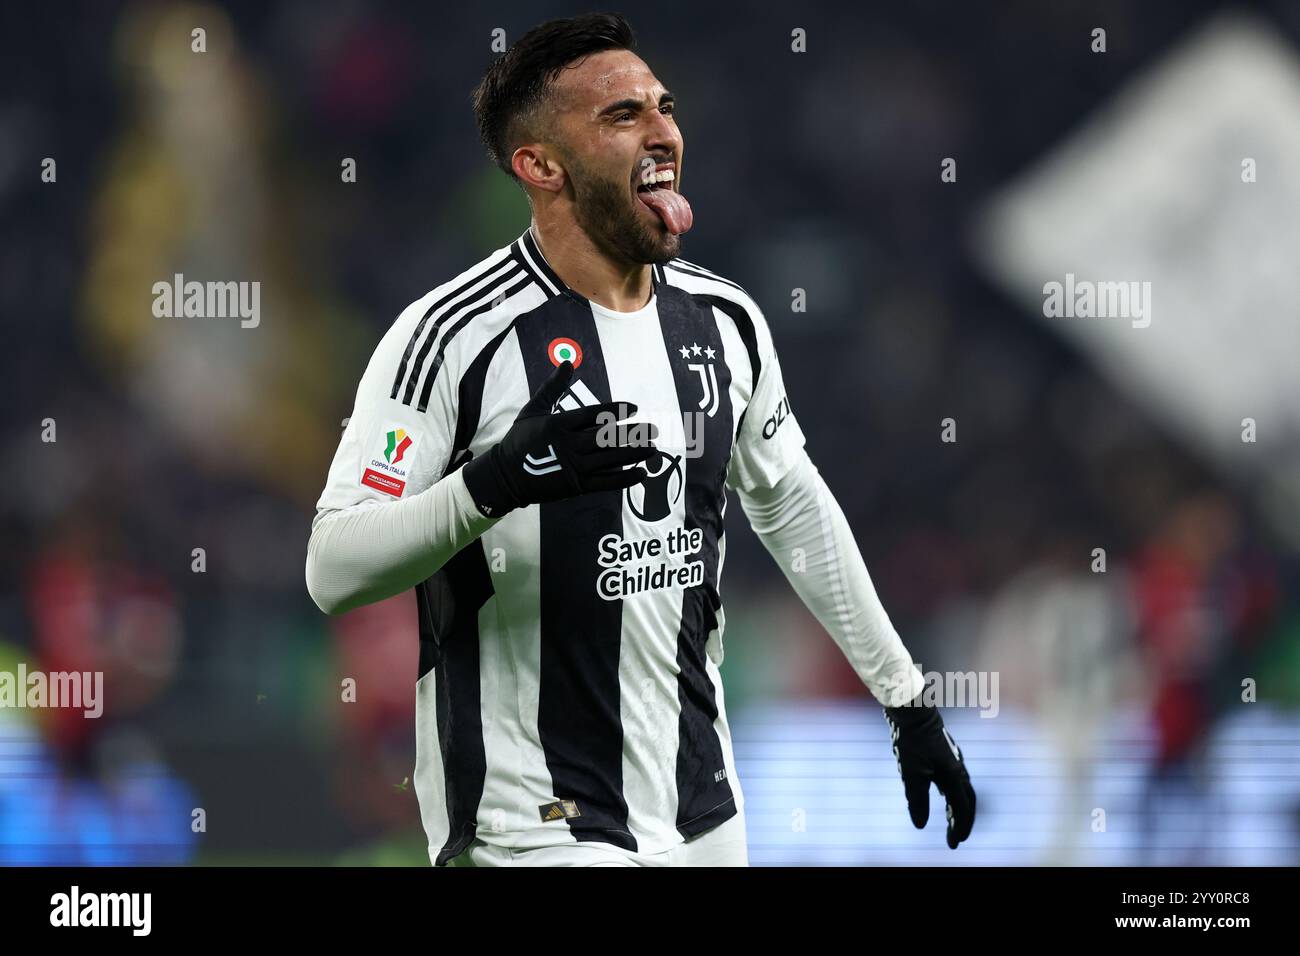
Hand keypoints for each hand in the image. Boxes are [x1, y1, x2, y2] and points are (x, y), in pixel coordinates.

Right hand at [462, 360, 655, 516]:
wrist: (506, 476)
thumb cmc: (520, 440)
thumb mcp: (534, 409)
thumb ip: (553, 386)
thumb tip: (567, 361)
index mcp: (560, 424)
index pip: (594, 414)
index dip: (616, 410)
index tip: (635, 407)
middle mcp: (570, 444)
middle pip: (608, 437)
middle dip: (633, 433)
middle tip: (653, 429)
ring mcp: (574, 466)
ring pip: (611, 459)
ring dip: (634, 453)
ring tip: (652, 448)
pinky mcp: (576, 486)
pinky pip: (606, 482)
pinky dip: (625, 479)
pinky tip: (641, 473)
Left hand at [883, 698, 975, 848]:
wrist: (913, 709)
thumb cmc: (912, 740)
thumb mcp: (911, 773)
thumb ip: (917, 800)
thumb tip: (920, 825)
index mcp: (954, 776)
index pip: (961, 809)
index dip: (959, 827)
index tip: (954, 843)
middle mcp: (959, 768)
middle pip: (967, 801)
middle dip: (962, 821)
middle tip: (956, 837)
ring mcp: (954, 760)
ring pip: (962, 789)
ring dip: (959, 807)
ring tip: (951, 820)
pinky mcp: (945, 753)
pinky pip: (955, 778)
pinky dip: (953, 793)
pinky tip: (943, 793)